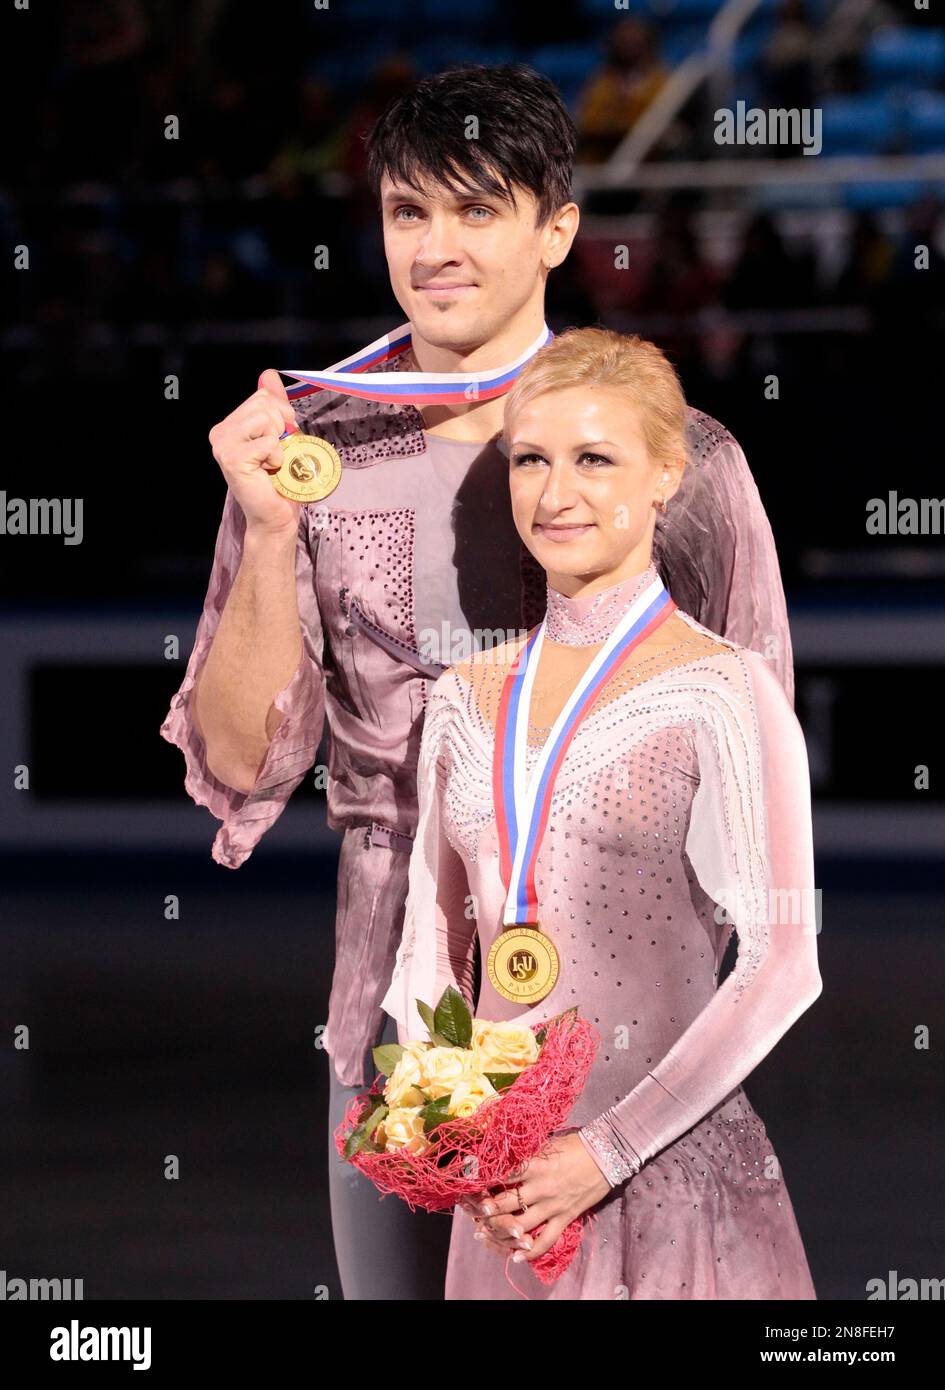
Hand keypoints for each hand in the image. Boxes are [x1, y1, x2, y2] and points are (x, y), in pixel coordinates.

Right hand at [208, 368, 300, 535]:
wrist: (276, 515)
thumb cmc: (280, 479)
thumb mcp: (281, 435)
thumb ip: (274, 404)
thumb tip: (268, 375)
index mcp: (229, 425)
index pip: (262, 396)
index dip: (282, 415)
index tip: (280, 440)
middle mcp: (221, 433)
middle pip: (264, 404)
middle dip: (282, 427)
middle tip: (277, 453)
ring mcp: (223, 445)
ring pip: (265, 418)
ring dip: (280, 442)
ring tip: (272, 461)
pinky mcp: (233, 459)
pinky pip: (268, 441)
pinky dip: (278, 457)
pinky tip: (269, 471)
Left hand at [458, 1133, 609, 1261]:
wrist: (606, 1155)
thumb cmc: (574, 1145)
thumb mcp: (546, 1144)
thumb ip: (526, 1155)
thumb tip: (504, 1156)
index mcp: (533, 1164)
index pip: (501, 1175)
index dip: (482, 1182)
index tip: (467, 1186)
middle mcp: (539, 1187)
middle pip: (504, 1204)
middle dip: (485, 1210)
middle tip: (472, 1213)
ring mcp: (552, 1205)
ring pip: (520, 1226)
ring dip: (499, 1232)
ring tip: (484, 1235)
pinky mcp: (564, 1218)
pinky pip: (545, 1240)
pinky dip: (530, 1252)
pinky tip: (516, 1258)